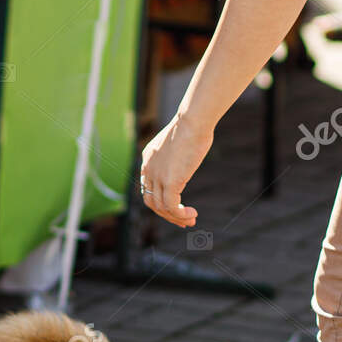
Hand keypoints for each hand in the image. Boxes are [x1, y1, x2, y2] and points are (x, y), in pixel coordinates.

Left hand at [139, 114, 211, 228]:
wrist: (193, 121)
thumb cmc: (194, 125)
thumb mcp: (180, 141)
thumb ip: (178, 154)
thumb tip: (186, 159)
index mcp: (148, 158)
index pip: (149, 187)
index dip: (160, 201)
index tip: (176, 208)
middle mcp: (148, 169)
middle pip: (151, 201)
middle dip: (166, 214)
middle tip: (183, 221)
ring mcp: (157, 176)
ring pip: (161, 207)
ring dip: (176, 218)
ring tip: (190, 220)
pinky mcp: (168, 182)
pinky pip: (171, 207)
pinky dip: (180, 214)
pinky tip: (192, 214)